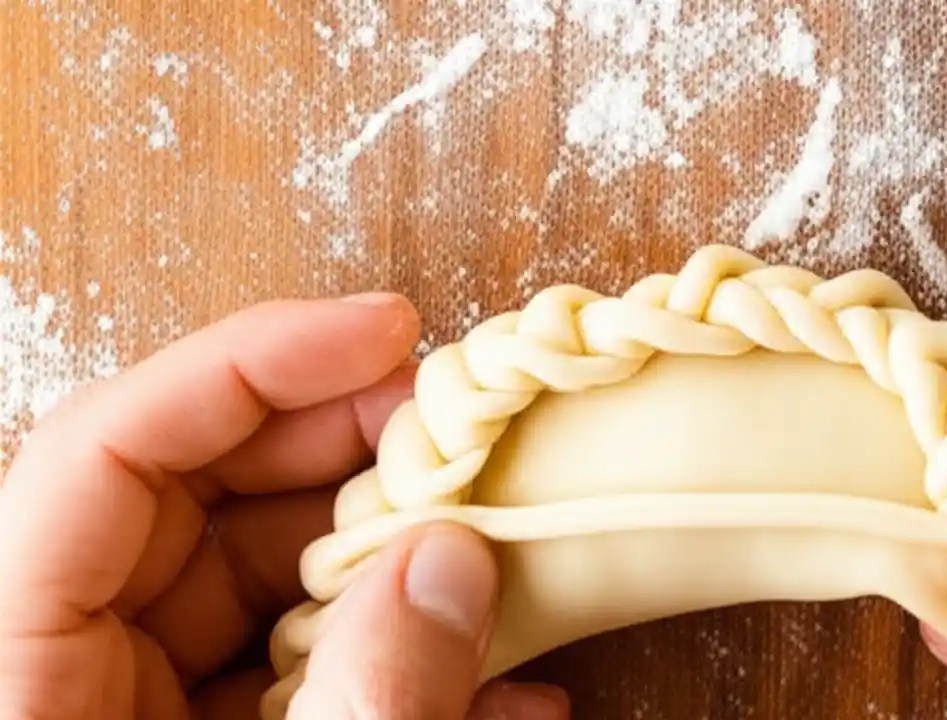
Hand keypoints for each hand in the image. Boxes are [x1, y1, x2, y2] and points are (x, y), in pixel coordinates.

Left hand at [0, 295, 569, 719]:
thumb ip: (366, 697)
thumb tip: (452, 563)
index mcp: (16, 667)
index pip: (102, 452)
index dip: (244, 364)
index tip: (379, 333)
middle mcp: (66, 670)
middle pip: (190, 494)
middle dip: (334, 448)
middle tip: (445, 431)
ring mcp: (137, 710)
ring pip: (257, 576)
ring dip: (384, 556)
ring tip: (489, 544)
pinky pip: (294, 669)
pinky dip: (396, 658)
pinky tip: (501, 679)